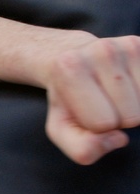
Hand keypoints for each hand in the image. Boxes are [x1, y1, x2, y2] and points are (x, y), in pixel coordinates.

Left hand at [44, 36, 139, 164]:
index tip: (87, 110)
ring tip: (114, 93)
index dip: (98, 126)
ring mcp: (125, 46)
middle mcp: (99, 51)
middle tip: (103, 102)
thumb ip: (80, 148)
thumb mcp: (61, 128)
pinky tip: (128, 85)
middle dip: (119, 118)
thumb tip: (118, 139)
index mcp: (69, 68)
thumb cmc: (68, 99)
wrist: (70, 57)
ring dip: (134, 107)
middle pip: (131, 116)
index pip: (103, 124)